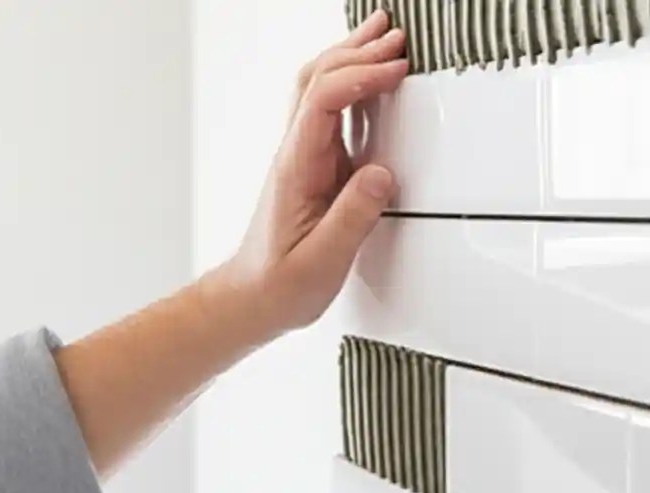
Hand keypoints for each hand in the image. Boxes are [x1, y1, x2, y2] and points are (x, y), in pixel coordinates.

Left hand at [207, 10, 407, 343]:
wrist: (253, 298)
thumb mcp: (323, 261)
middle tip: (395, 35)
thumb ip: (353, 217)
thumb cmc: (281, 284)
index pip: (323, 101)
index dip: (360, 77)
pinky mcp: (313, 165)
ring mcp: (303, 156)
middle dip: (357, 51)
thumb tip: (383, 174)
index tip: (396, 71)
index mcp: (297, 168)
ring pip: (319, 87)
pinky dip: (351, 83)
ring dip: (351, 57)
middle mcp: (296, 153)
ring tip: (382, 37)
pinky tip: (369, 79)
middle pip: (318, 79)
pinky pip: (329, 109)